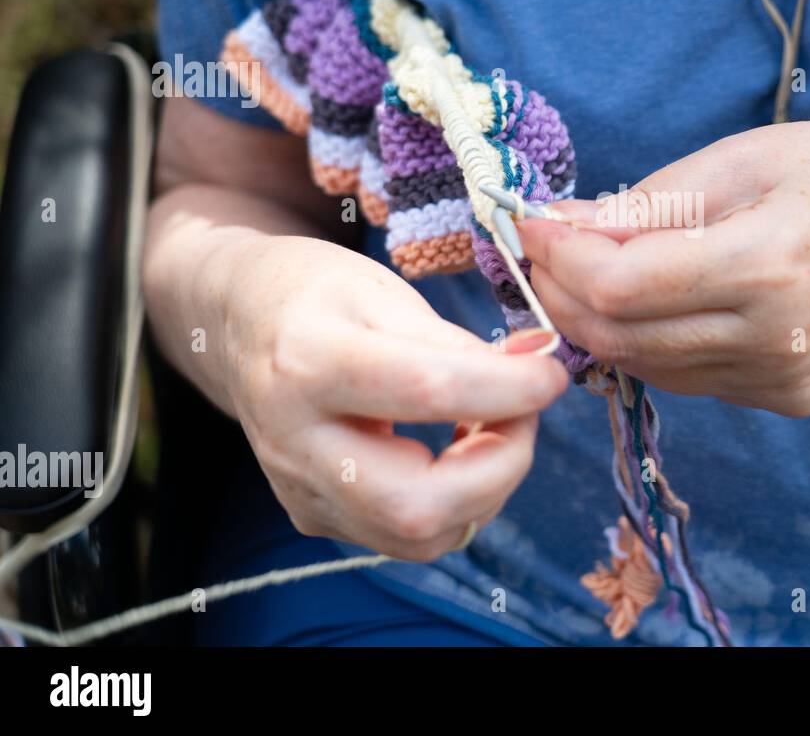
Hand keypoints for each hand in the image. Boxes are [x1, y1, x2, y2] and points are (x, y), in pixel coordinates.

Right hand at [221, 236, 567, 558]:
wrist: (239, 323)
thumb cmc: (317, 294)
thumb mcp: (383, 291)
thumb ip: (458, 342)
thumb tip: (534, 370)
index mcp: (309, 362)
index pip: (429, 392)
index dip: (510, 389)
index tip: (551, 373)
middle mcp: (296, 441)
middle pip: (417, 504)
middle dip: (500, 467)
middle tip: (522, 415)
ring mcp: (300, 490)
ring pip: (417, 535)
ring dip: (484, 489)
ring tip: (491, 428)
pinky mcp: (312, 516)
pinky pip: (405, 536)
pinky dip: (455, 501)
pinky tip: (457, 452)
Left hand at [519, 121, 809, 416]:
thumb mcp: (748, 158)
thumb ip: (651, 201)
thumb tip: (563, 225)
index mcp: (767, 264)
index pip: (619, 287)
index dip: (559, 258)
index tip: (532, 223)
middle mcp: (775, 339)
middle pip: (620, 339)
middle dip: (562, 294)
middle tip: (545, 250)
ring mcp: (783, 380)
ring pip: (646, 366)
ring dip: (600, 322)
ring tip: (592, 270)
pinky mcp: (788, 399)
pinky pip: (689, 378)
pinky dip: (653, 341)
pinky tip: (660, 300)